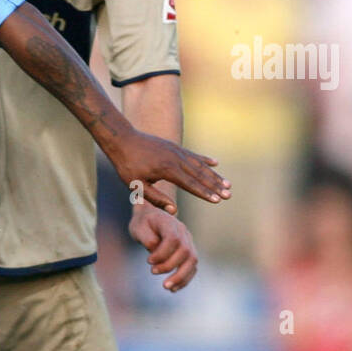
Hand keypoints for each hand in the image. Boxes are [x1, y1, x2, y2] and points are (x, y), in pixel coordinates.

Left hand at [105, 128, 229, 211]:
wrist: (122, 139)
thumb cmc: (126, 165)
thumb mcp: (137, 186)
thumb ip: (155, 198)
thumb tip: (174, 210)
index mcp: (167, 170)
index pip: (190, 184)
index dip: (204, 193)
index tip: (217, 200)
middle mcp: (175, 159)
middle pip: (199, 174)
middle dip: (215, 186)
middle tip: (229, 195)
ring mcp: (176, 151)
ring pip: (199, 165)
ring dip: (214, 175)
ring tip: (227, 184)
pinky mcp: (174, 147)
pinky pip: (193, 155)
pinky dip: (205, 159)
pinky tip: (216, 163)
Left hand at [128, 207, 197, 291]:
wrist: (152, 217)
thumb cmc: (143, 222)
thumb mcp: (138, 227)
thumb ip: (146, 238)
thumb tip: (154, 251)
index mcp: (170, 224)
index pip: (173, 239)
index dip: (162, 253)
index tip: (148, 261)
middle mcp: (183, 233)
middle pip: (185, 251)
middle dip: (170, 266)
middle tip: (153, 272)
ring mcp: (188, 242)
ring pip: (192, 261)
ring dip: (181, 277)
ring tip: (167, 287)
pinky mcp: (188, 253)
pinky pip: (192, 267)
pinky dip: (184, 279)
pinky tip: (173, 289)